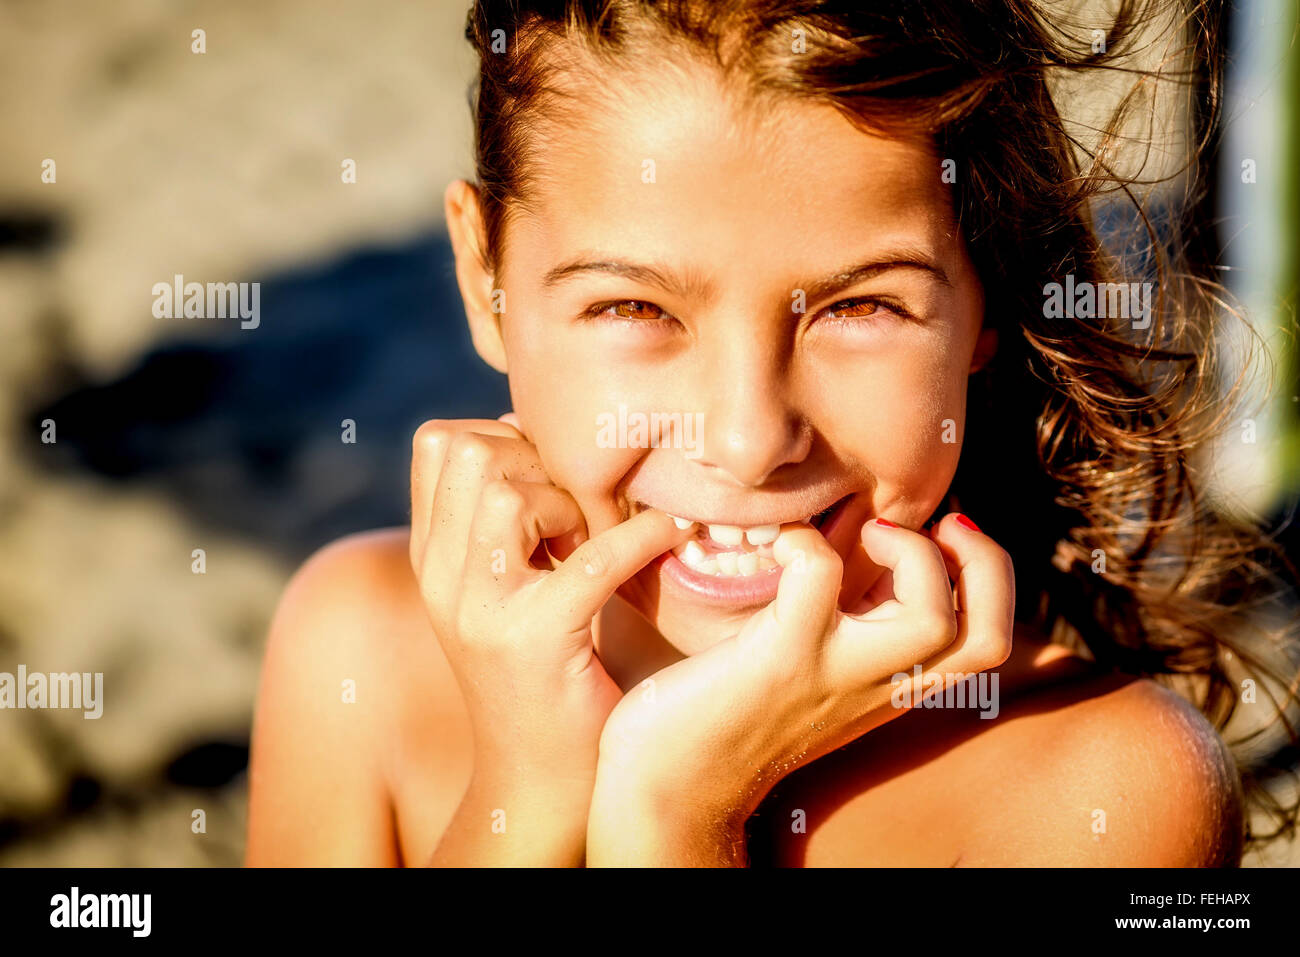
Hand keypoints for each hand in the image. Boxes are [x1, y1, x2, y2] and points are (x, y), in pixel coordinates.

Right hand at [409, 416, 692, 861]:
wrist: (536, 780)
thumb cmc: (539, 674)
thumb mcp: (501, 589)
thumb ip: (504, 521)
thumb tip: (530, 430)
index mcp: (432, 559)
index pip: (439, 444)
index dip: (505, 437)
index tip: (549, 477)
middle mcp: (443, 579)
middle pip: (470, 453)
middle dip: (537, 459)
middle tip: (575, 508)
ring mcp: (482, 610)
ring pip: (510, 493)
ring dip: (571, 500)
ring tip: (596, 535)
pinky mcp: (536, 642)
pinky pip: (590, 560)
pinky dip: (642, 536)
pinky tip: (674, 534)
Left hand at [586, 513, 1013, 863]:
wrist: (671, 786)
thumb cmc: (733, 713)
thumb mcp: (816, 668)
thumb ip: (854, 624)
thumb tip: (870, 550)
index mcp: (893, 684)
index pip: (990, 643)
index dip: (991, 577)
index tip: (944, 534)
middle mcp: (878, 685)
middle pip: (988, 638)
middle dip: (984, 561)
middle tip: (928, 527)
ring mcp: (834, 672)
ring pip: (933, 620)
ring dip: (911, 553)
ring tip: (863, 535)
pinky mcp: (779, 657)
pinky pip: (817, 575)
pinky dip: (802, 540)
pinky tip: (776, 544)